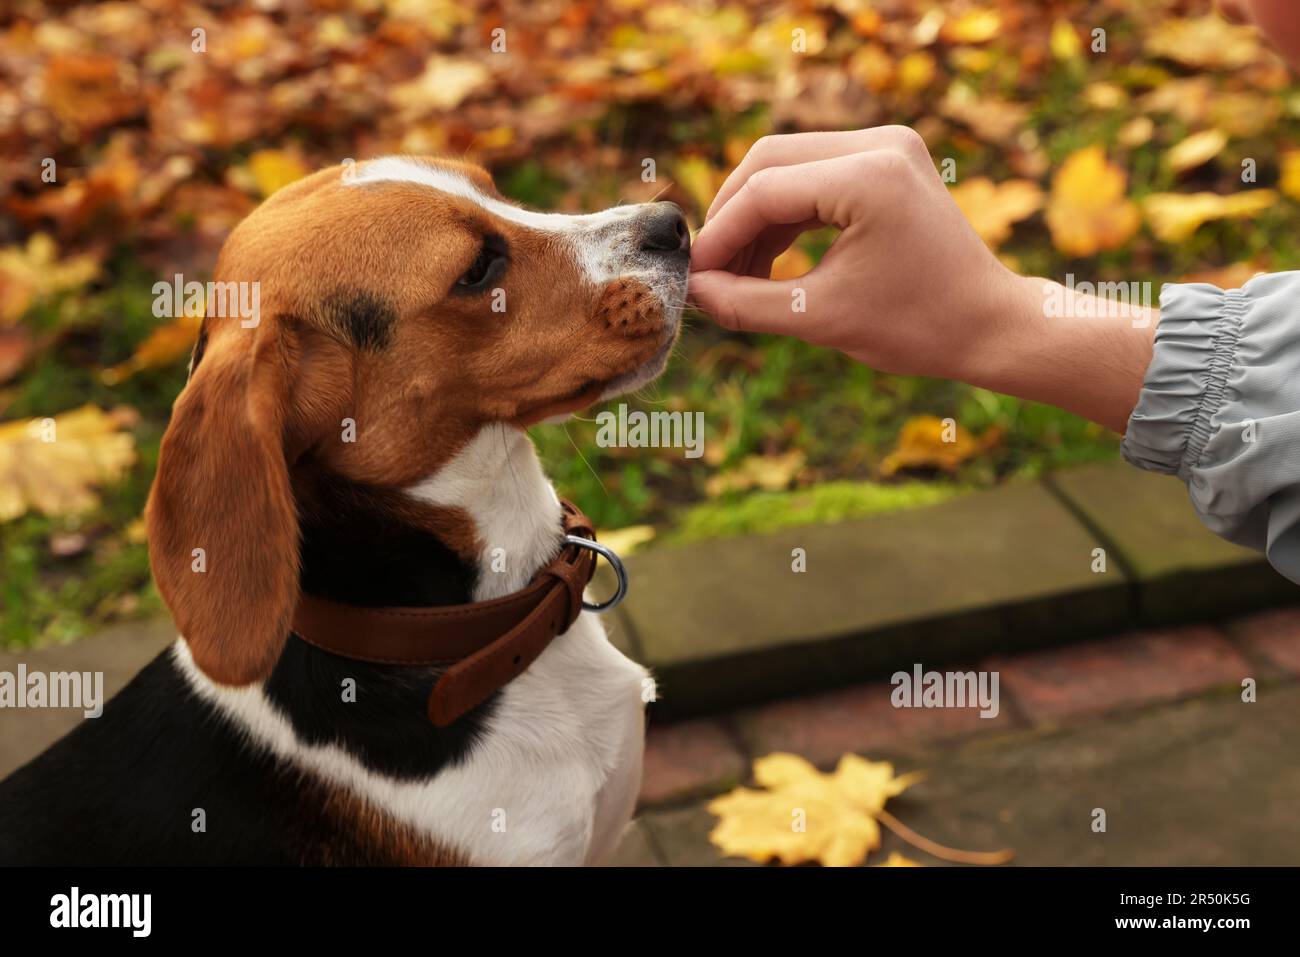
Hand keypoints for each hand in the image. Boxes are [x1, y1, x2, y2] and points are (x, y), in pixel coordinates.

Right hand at [688, 127, 1156, 431]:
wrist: (990, 326)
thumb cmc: (919, 328)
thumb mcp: (822, 319)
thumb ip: (748, 303)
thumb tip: (693, 292)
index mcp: (869, 177)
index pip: (764, 192)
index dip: (720, 236)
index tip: (695, 277)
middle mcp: (880, 144)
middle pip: (768, 161)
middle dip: (730, 217)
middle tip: (708, 270)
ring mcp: (887, 146)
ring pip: (787, 165)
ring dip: (755, 217)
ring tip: (735, 275)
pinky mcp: (888, 161)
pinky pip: (815, 175)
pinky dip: (785, 215)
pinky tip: (765, 260)